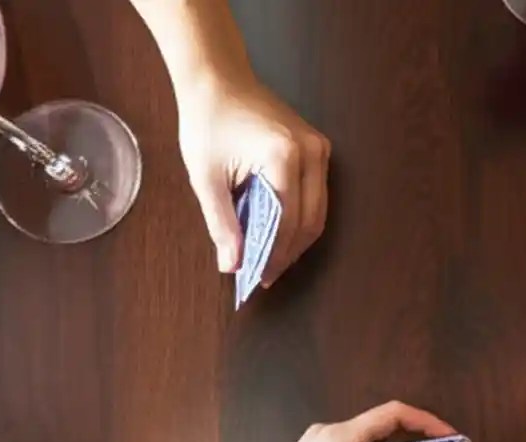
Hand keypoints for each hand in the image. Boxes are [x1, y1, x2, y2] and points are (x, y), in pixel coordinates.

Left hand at [177, 75, 330, 274]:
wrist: (218, 79)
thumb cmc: (208, 121)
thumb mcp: (206, 177)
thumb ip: (221, 223)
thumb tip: (232, 265)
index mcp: (283, 157)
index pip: (288, 222)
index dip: (275, 255)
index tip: (259, 278)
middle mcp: (310, 153)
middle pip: (311, 220)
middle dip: (289, 252)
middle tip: (268, 274)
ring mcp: (319, 148)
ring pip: (319, 210)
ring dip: (298, 238)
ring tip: (274, 258)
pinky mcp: (318, 147)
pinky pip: (317, 194)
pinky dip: (301, 217)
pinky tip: (281, 231)